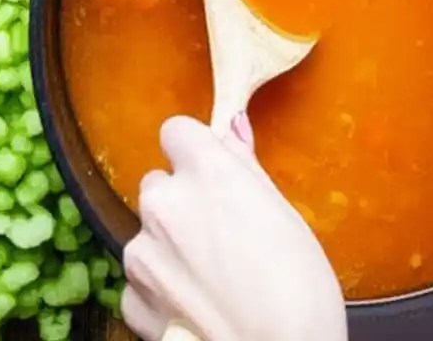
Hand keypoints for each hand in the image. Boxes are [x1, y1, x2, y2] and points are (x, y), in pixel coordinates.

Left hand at [122, 115, 345, 340]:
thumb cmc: (299, 291)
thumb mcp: (285, 215)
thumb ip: (246, 167)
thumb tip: (232, 128)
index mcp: (207, 172)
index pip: (177, 131)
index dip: (195, 152)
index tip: (212, 172)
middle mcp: (165, 203)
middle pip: (159, 184)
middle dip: (182, 202)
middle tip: (220, 234)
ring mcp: (143, 251)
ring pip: (148, 233)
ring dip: (170, 247)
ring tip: (213, 278)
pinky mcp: (133, 294)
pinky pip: (141, 278)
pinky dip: (161, 288)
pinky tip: (195, 303)